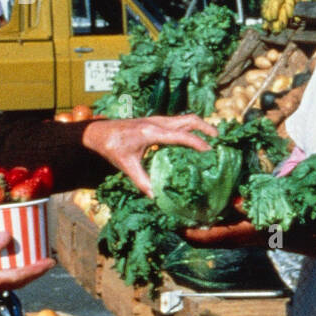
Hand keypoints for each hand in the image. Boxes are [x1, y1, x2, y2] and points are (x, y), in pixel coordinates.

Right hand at [0, 231, 53, 295]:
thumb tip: (7, 238)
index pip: (16, 278)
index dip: (35, 270)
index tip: (49, 262)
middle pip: (17, 282)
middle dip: (35, 272)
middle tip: (50, 259)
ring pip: (11, 281)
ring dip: (26, 271)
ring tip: (40, 258)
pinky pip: (2, 277)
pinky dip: (13, 269)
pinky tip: (19, 258)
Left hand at [82, 114, 216, 196]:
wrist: (97, 132)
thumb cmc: (111, 147)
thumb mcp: (126, 166)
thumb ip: (142, 181)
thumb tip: (156, 198)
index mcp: (152, 132)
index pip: (182, 135)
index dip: (198, 143)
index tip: (211, 152)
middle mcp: (158, 122)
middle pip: (189, 119)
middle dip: (206, 128)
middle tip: (218, 140)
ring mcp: (157, 119)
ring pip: (185, 118)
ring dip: (200, 126)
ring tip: (211, 139)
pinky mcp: (155, 121)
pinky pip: (178, 121)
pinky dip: (189, 128)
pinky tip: (192, 139)